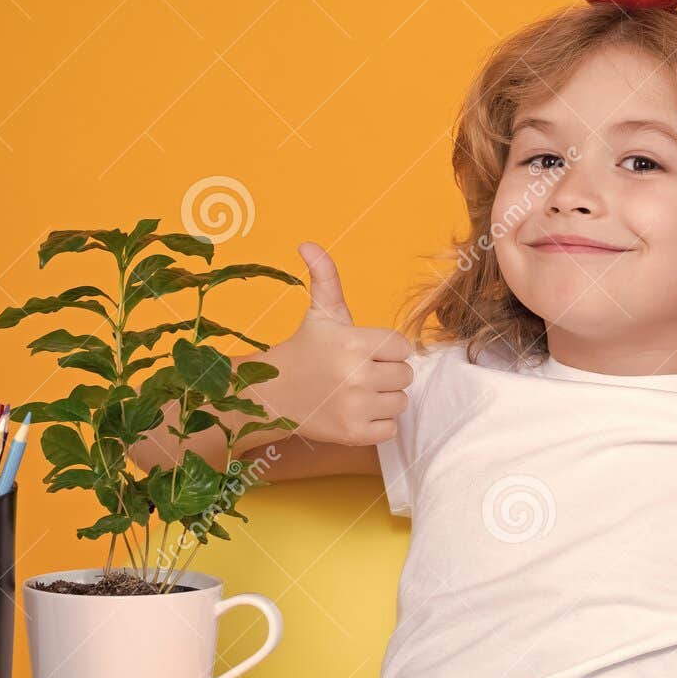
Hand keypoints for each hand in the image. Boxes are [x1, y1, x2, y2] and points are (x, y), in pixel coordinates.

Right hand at [248, 243, 413, 446]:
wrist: (271, 393)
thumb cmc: (305, 349)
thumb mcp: (319, 312)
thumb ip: (325, 276)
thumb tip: (308, 244)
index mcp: (354, 342)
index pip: (402, 347)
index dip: (387, 349)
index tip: (365, 351)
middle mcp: (356, 376)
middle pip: (405, 375)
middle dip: (386, 373)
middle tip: (359, 372)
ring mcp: (355, 407)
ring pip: (400, 401)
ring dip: (384, 398)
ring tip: (356, 391)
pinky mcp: (353, 433)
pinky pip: (391, 428)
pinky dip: (377, 423)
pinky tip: (355, 411)